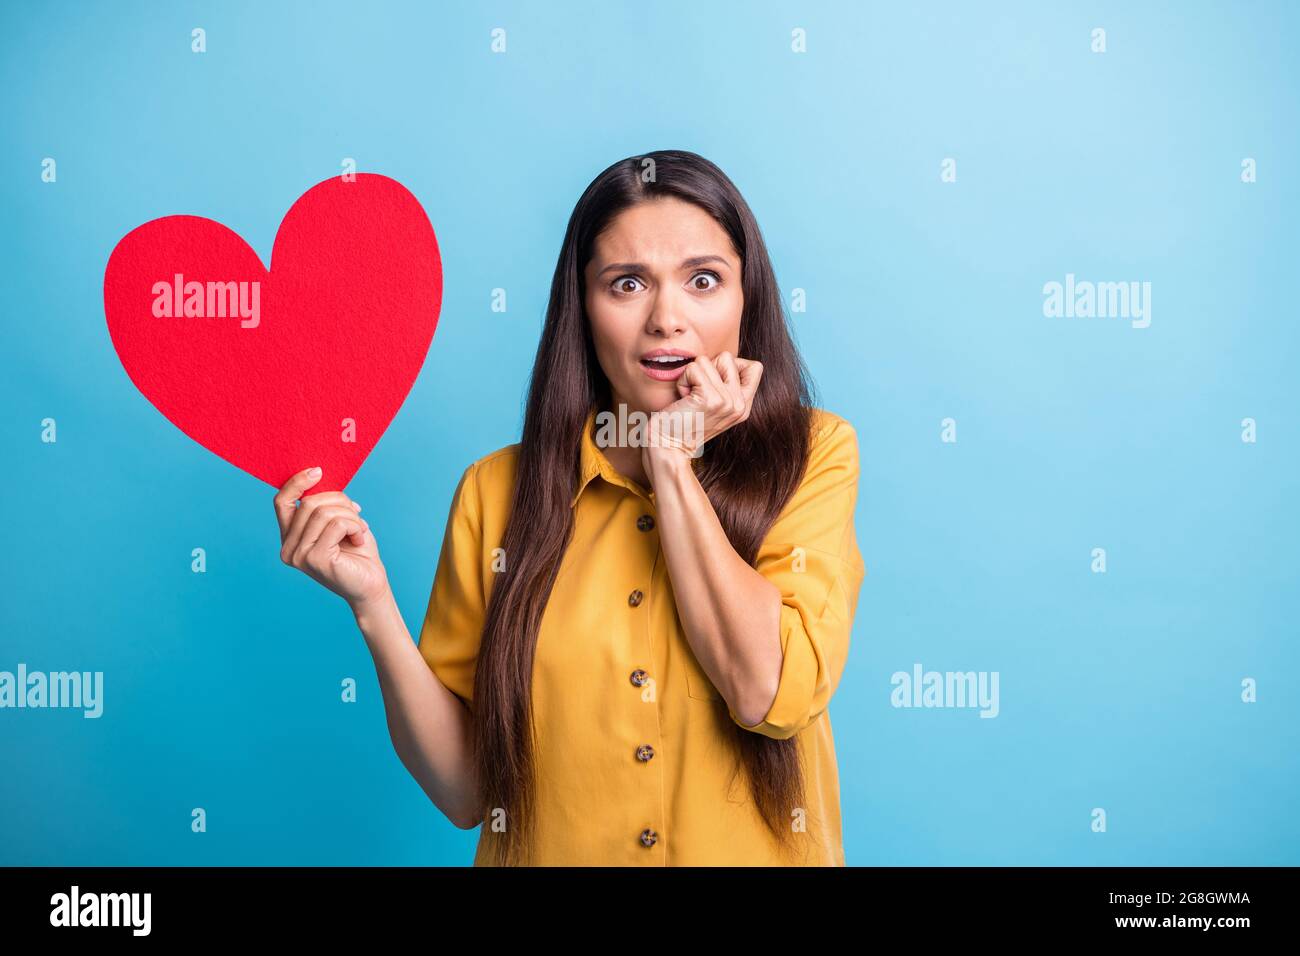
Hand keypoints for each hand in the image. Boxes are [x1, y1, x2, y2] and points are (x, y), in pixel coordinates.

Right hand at [274, 467, 390, 611]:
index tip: (318, 471)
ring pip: (323, 512)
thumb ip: (325, 504)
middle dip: (339, 501)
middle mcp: (288, 548)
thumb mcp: (339, 521)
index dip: (297, 482)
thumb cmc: (357, 552)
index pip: (281, 501)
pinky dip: (355, 526)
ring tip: (360, 529)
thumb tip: (320, 477)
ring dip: (350, 515)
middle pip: (309, 503)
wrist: (371, 584)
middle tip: (357, 513)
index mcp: (289, 537)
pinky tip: (360, 538)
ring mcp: (299, 556)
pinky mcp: (315, 559)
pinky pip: (336, 524)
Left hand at [642, 351, 762, 465]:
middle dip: (705, 369)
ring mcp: (728, 402)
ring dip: (690, 377)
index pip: (755, 367)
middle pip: (728, 357)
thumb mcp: (713, 405)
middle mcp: (741, 405)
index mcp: (744, 407)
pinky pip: (693, 368)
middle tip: (696, 394)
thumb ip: (727, 386)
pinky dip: (682, 381)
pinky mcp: (711, 399)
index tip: (712, 384)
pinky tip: (682, 399)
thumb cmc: (683, 423)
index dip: (731, 365)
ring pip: (706, 361)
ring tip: (688, 399)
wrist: (669, 447)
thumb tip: (725, 358)